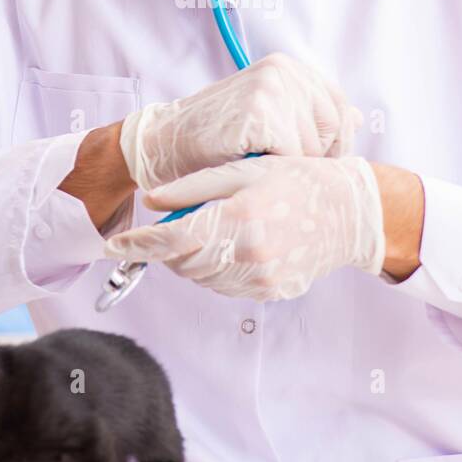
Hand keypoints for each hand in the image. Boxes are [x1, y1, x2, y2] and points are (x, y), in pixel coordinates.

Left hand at [102, 153, 384, 300]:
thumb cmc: (299, 180)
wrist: (349, 212)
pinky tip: (231, 247)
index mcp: (238, 217)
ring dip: (190, 259)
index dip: (136, 244)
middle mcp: (249, 253)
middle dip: (164, 249)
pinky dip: (215, 270)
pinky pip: (225, 287)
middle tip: (165, 229)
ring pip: (201, 278)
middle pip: (182, 263)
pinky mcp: (271, 291)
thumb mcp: (245, 170)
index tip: (112, 244)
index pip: (171, 239)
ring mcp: (261, 277)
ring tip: (208, 232)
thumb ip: (194, 186)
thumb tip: (151, 200)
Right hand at [118, 52, 362, 193]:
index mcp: (290, 68)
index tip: (310, 160)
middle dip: (314, 157)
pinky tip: (250, 164)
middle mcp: (284, 70)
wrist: (167, 144)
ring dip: (290, 166)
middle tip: (278, 166)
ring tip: (259, 162)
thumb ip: (313, 116)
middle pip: (333, 129)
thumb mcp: (272, 119)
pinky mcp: (259, 111)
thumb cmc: (220, 139)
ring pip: (314, 147)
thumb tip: (358, 118)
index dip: (332, 142)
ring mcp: (271, 88)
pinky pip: (292, 156)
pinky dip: (274, 170)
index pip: (340, 108)